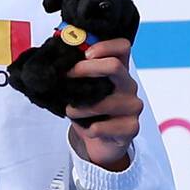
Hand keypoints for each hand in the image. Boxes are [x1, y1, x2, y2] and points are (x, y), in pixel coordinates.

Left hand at [65, 38, 142, 171]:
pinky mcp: (131, 127)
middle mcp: (129, 85)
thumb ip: (76, 74)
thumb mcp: (84, 89)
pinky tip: (87, 128)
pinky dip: (87, 129)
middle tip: (67, 76)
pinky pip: (101, 127)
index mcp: (119, 71)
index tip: (85, 53)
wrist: (102, 143)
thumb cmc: (91, 112)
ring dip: (78, 108)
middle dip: (85, 69)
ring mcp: (133, 106)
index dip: (105, 46)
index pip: (122, 47)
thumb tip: (56, 62)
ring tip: (71, 111)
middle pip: (114, 66)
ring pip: (101, 102)